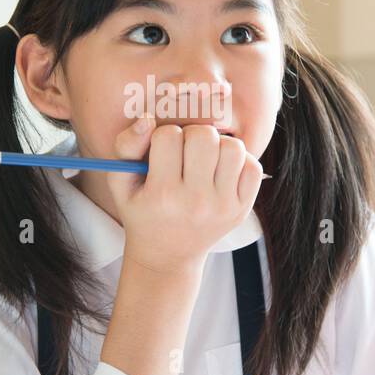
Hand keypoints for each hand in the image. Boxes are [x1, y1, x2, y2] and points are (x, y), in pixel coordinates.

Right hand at [106, 118, 262, 273]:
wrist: (168, 255)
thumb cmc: (142, 210)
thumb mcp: (121, 182)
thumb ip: (126, 146)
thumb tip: (148, 119)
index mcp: (162, 194)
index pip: (168, 135)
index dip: (162, 136)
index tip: (161, 153)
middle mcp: (196, 202)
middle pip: (204, 136)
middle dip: (192, 135)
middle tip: (184, 152)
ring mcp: (223, 206)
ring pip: (233, 147)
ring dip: (218, 146)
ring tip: (204, 159)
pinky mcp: (242, 208)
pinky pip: (253, 166)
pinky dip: (239, 161)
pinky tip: (221, 170)